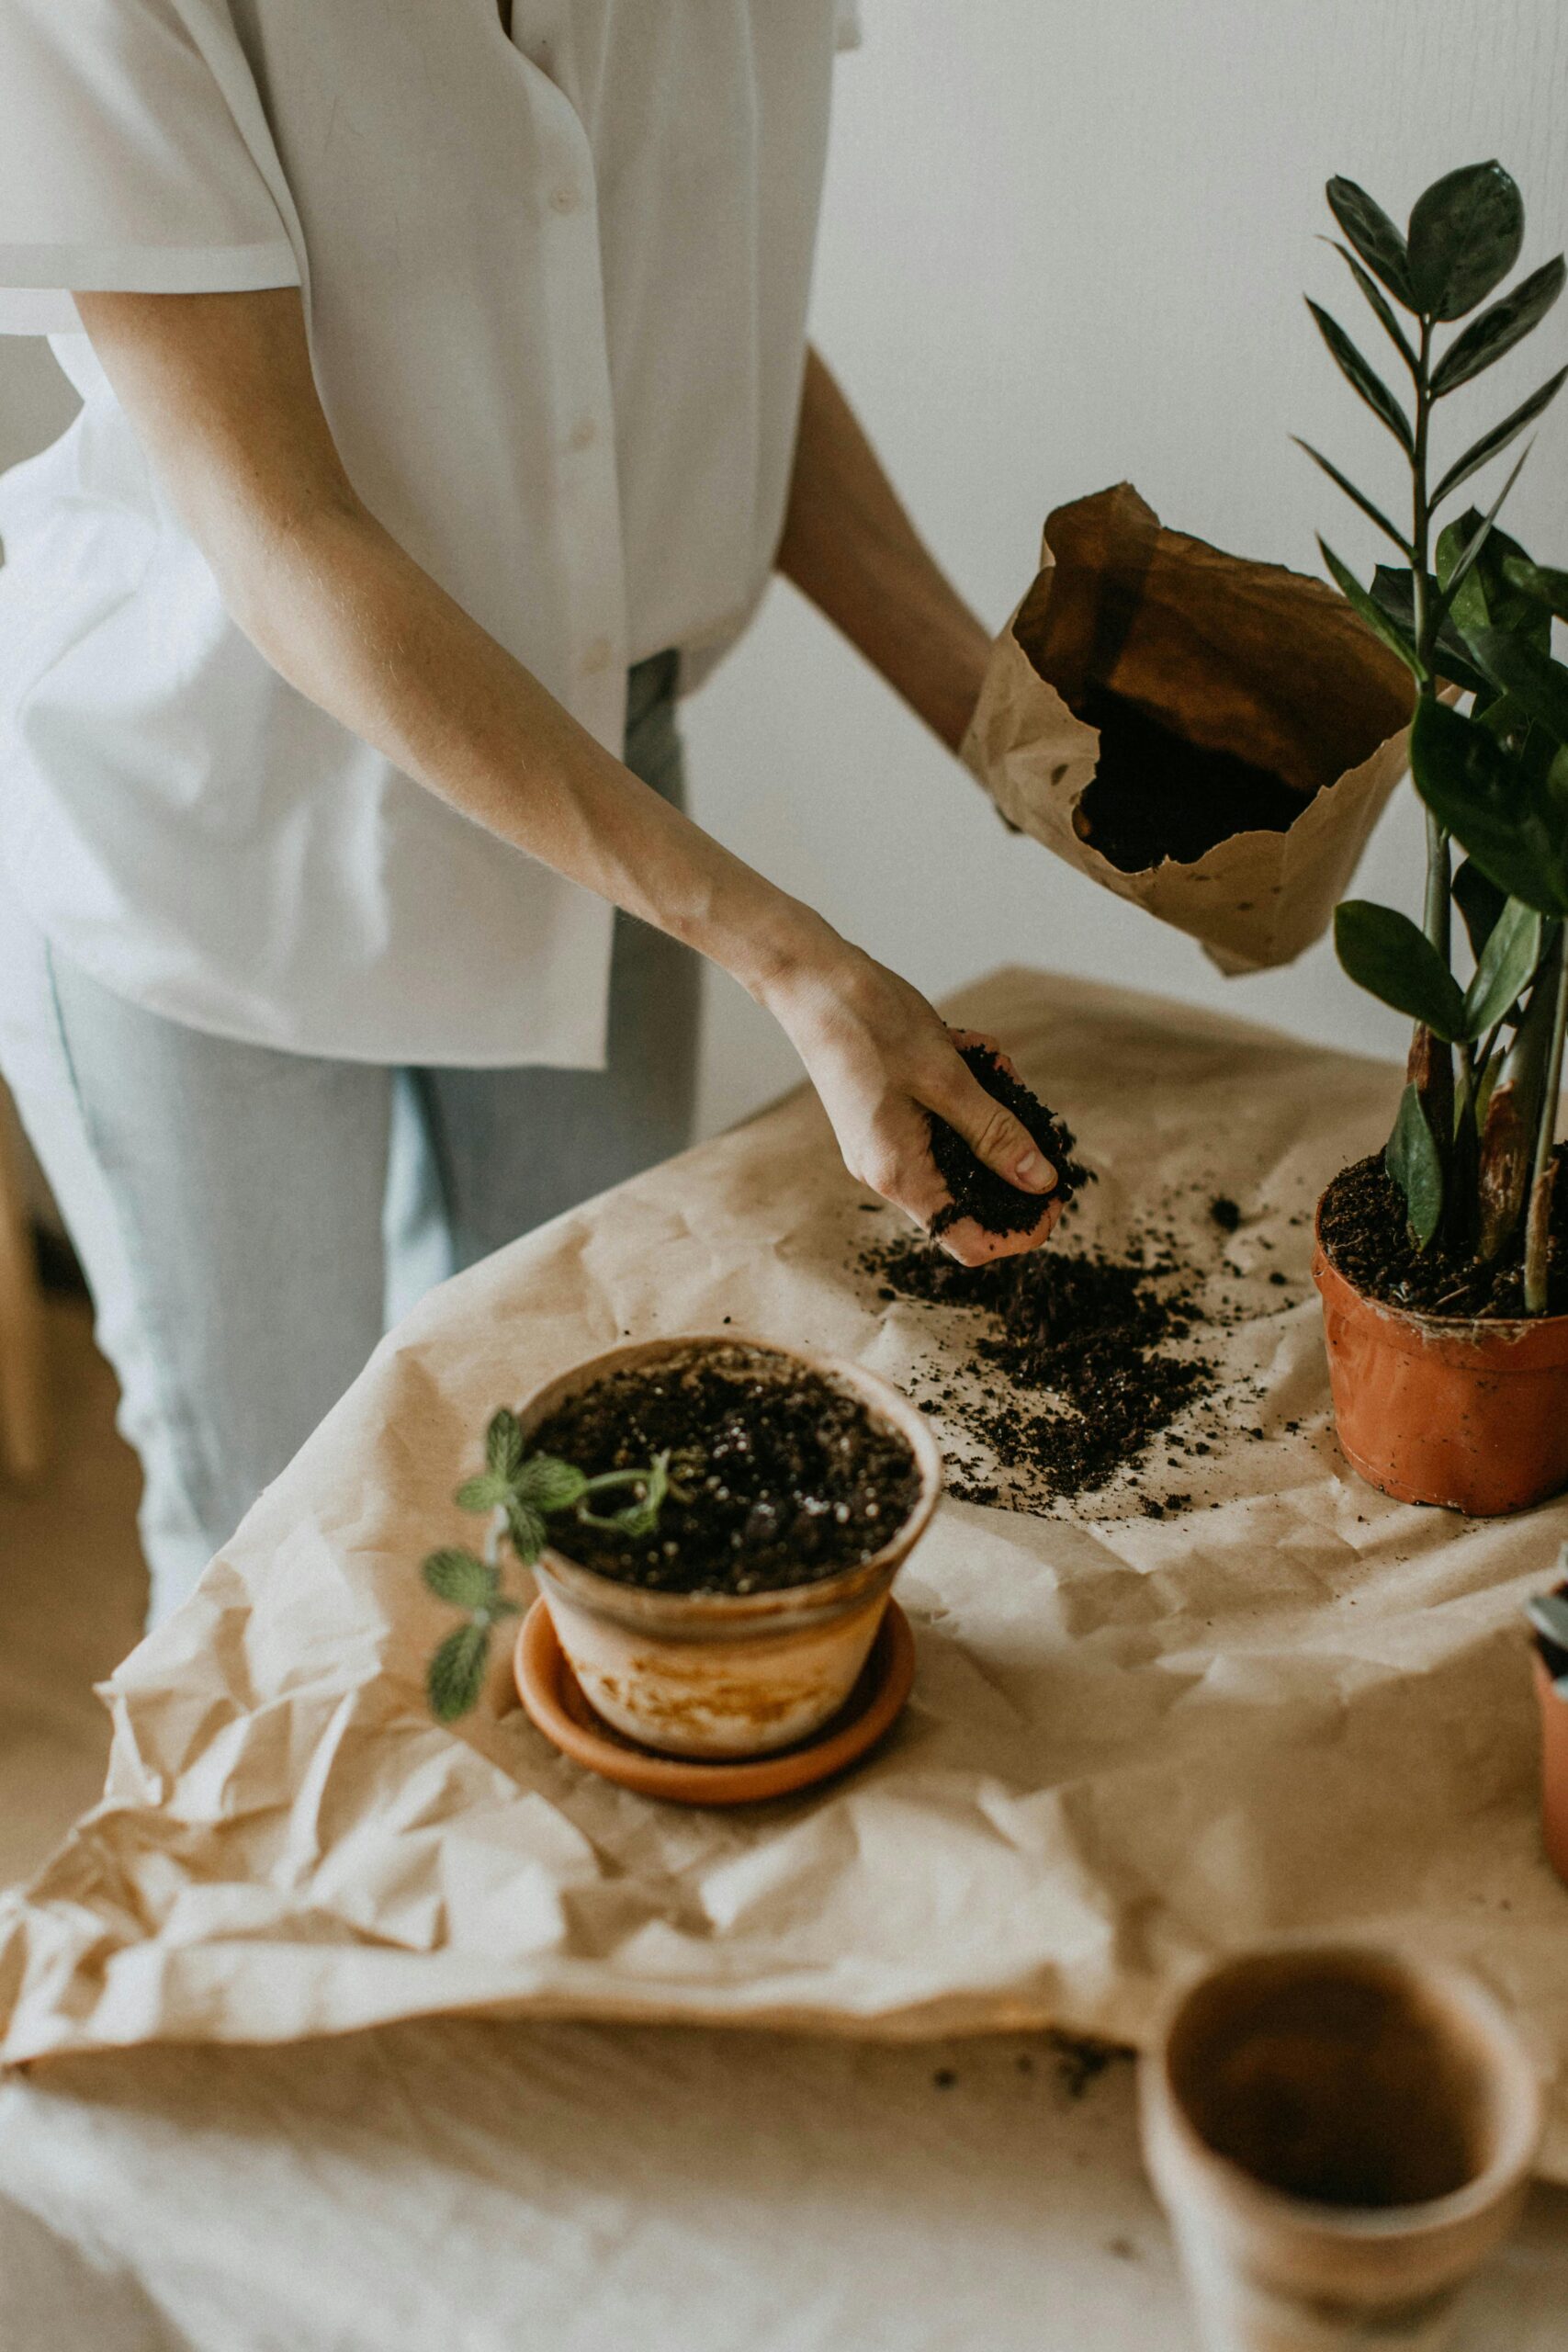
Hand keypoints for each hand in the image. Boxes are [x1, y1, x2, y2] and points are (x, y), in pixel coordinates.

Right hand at [765, 941, 1061, 1265]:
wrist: (811, 980)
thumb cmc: (872, 1023)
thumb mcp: (948, 1078)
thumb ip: (996, 1133)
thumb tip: (1042, 1182)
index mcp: (898, 1173)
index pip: (968, 1240)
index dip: (1020, 1229)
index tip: (1056, 1191)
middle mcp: (887, 1171)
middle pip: (970, 1197)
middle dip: (1009, 1152)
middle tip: (1027, 1103)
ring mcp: (884, 1146)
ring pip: (961, 1150)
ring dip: (989, 1109)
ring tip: (989, 1057)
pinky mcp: (885, 1119)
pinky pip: (942, 1122)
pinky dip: (965, 1090)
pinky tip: (966, 1048)